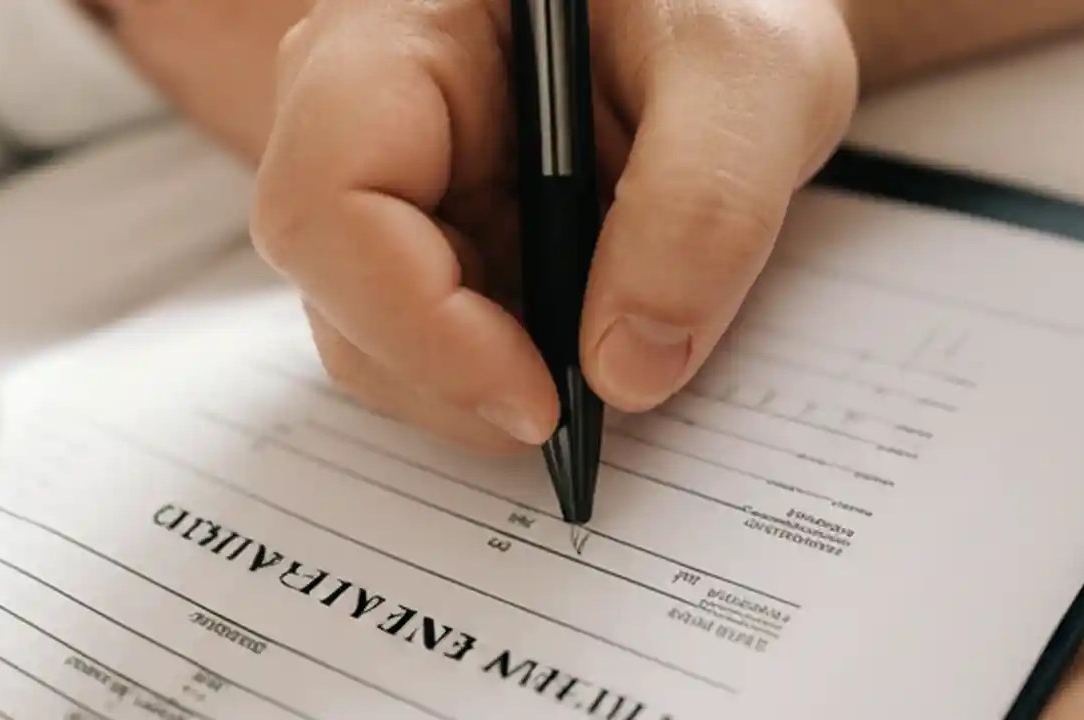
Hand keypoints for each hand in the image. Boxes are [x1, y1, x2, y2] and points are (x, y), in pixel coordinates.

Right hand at [251, 0, 858, 452]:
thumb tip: (624, 373)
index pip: (333, 198)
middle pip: (342, 281)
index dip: (419, 326)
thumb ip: (701, 208)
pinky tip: (581, 345)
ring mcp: (402, 171)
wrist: (729, 19)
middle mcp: (372, 105)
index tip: (538, 402)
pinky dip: (504, 364)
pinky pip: (436, 323)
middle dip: (452, 374)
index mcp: (402, 30)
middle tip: (575, 414)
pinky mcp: (442, 219)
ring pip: (379, 322)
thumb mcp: (751, 79)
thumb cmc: (728, 5)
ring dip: (480, 379)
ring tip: (597, 364)